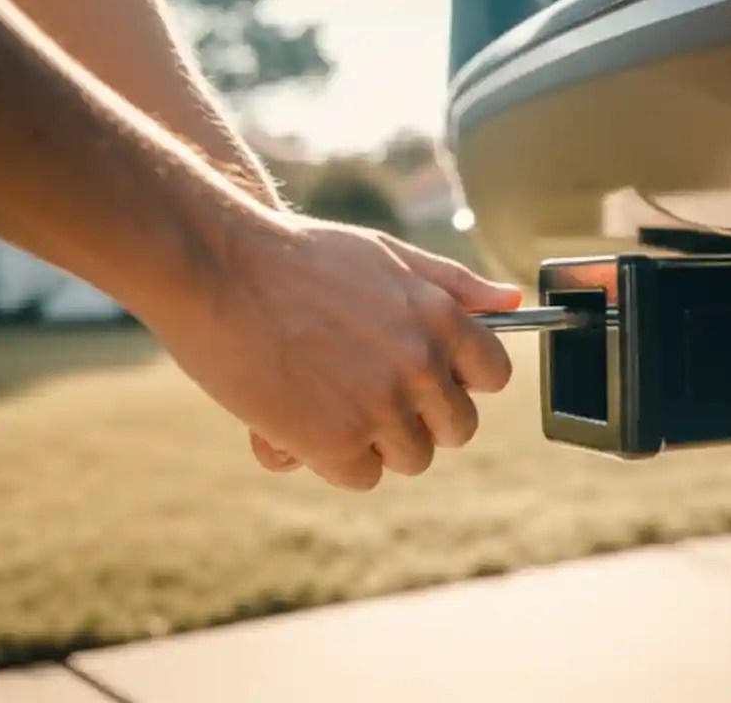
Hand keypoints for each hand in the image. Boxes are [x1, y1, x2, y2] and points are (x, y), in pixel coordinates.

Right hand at [149, 213, 521, 489]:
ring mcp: (381, 408)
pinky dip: (334, 459)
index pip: (494, 376)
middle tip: (371, 390)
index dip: (461, 379)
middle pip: (457, 429)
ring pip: (412, 458)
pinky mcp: (336, 444)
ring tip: (331, 398)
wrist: (217, 267)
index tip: (428, 374)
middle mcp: (422, 367)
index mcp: (442, 319)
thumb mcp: (387, 255)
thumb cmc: (300, 257)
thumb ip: (454, 284)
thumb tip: (513, 303)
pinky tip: (303, 419)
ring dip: (378, 440)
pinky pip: (362, 476)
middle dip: (422, 417)